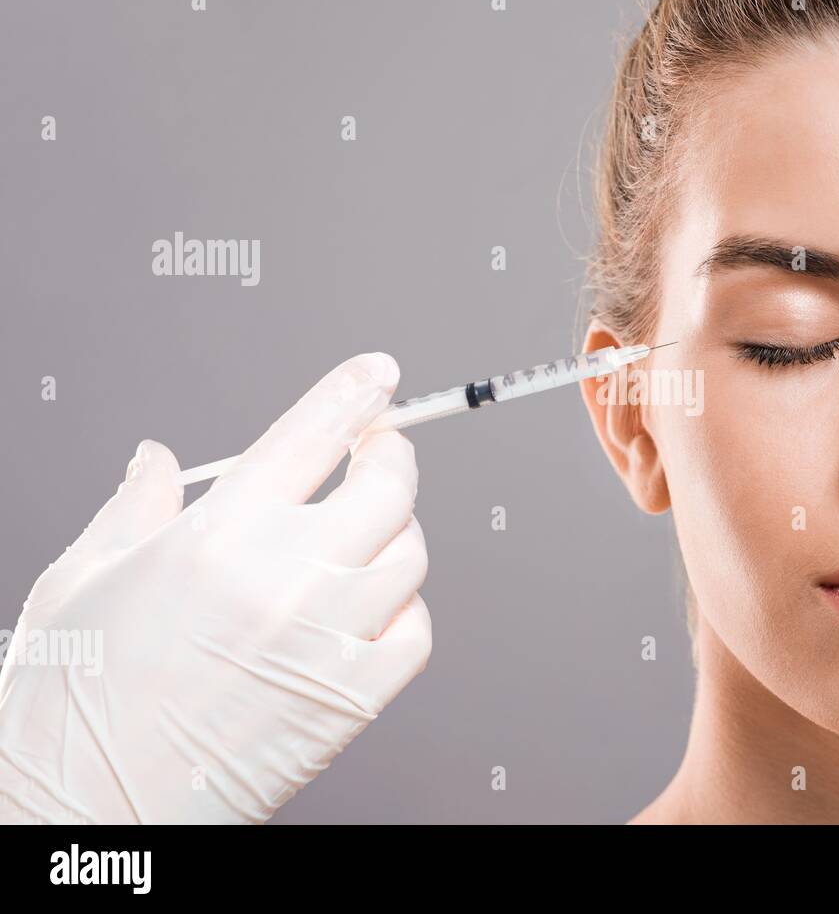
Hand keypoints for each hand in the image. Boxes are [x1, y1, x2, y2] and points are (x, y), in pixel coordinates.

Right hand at [0, 353, 431, 822]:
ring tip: (363, 534)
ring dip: (396, 531)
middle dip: (391, 455)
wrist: (85, 814)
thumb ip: (135, 507)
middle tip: (381, 449)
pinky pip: (416, 632)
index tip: (379, 375)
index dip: (355, 393)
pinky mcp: (352, 699)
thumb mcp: (82, 581)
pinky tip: (369, 608)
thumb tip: (158, 458)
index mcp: (216, 536)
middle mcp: (284, 579)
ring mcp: (327, 639)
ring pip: (410, 554)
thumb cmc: (71, 705)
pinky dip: (405, 608)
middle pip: (387, 486)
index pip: (312, 434)